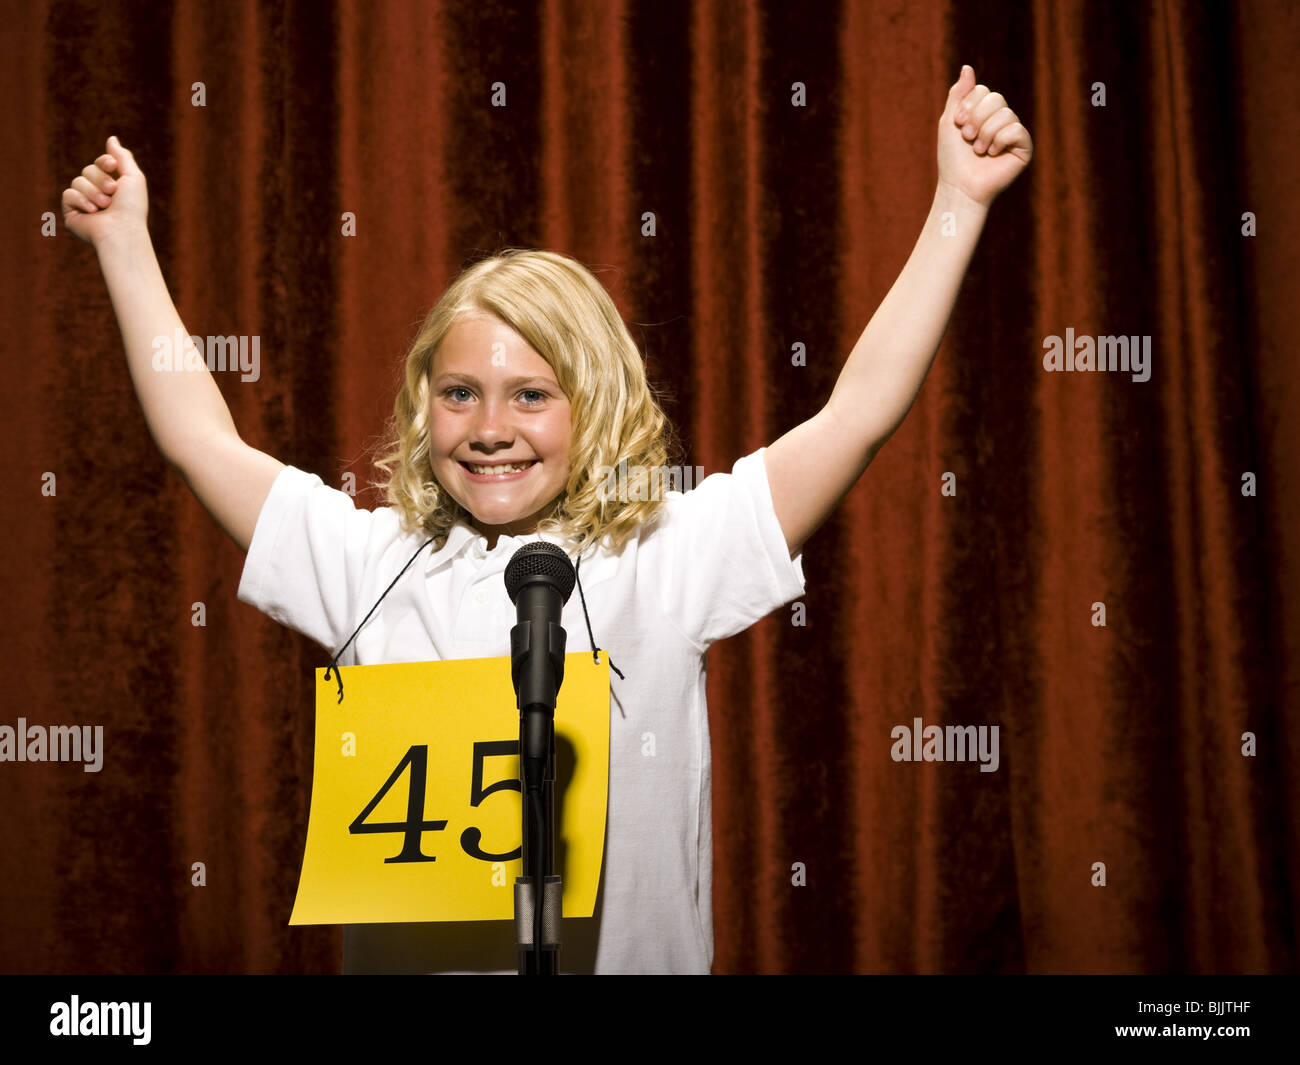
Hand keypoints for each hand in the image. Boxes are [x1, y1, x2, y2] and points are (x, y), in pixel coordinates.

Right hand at [62, 135, 148, 244]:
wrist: (122, 230)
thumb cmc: (132, 207)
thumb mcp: (133, 177)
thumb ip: (122, 157)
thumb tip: (111, 139)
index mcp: (113, 186)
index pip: (100, 163)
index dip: (104, 162)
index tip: (112, 165)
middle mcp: (98, 193)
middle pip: (88, 170)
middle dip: (101, 179)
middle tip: (112, 193)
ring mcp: (84, 203)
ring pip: (77, 181)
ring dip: (93, 192)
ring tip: (105, 205)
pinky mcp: (72, 212)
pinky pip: (68, 193)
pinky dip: (81, 200)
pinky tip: (92, 211)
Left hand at [937, 65, 1031, 207]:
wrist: (960, 187)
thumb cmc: (953, 158)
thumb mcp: (949, 121)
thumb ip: (958, 94)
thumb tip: (967, 67)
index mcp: (984, 112)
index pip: (983, 90)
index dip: (969, 105)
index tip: (958, 124)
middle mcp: (1001, 119)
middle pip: (996, 99)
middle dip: (977, 119)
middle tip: (968, 138)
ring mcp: (1014, 132)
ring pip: (1005, 114)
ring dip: (986, 134)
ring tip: (979, 151)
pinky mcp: (1024, 147)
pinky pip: (1016, 130)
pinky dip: (1000, 141)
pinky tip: (993, 155)